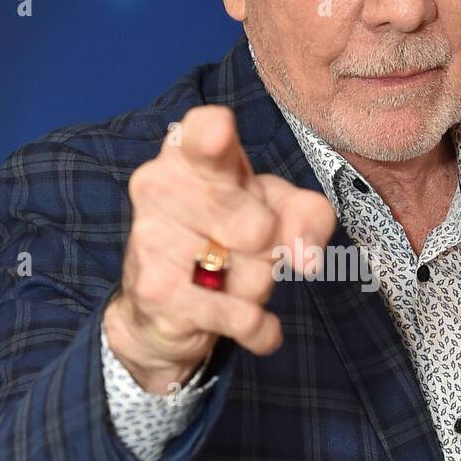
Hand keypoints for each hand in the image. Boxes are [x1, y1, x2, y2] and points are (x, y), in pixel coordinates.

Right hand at [103, 104, 336, 392]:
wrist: (160, 310)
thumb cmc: (223, 238)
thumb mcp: (274, 210)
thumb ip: (307, 215)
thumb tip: (305, 259)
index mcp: (190, 157)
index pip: (200, 132)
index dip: (213, 135)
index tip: (220, 136)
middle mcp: (161, 189)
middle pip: (260, 226)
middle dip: (270, 249)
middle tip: (244, 245)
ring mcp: (153, 241)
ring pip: (255, 274)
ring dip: (258, 287)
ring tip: (228, 277)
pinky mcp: (156, 293)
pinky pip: (242, 317)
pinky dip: (258, 327)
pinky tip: (241, 319)